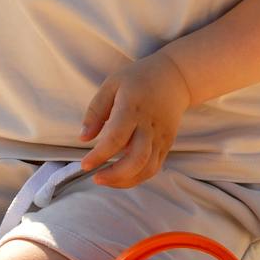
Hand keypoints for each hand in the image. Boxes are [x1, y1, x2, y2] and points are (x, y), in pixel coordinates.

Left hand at [77, 50, 191, 187]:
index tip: (84, 164)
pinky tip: (122, 176)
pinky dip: (137, 177)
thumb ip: (96, 111)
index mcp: (132, 108)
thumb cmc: (138, 79)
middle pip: (136, 159)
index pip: (116, 138)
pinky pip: (154, 168)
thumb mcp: (112, 84)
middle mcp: (149, 125)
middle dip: (115, 175)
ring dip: (126, 181)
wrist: (175, 78)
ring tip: (106, 180)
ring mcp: (161, 137)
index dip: (99, 155)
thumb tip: (84, 139)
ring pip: (147, 168)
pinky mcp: (167, 144)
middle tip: (95, 178)